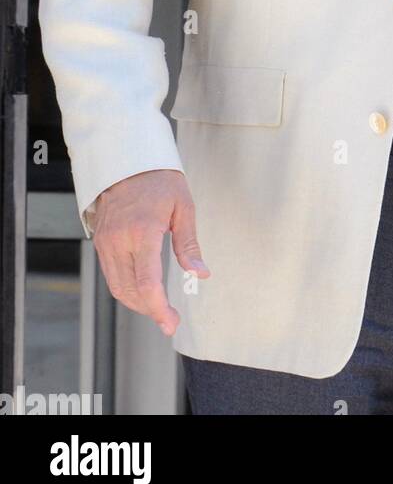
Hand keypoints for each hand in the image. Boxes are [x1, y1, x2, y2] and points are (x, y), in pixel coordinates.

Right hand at [89, 169, 209, 334]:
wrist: (129, 161)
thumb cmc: (161, 181)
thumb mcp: (184, 208)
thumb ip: (189, 245)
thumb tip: (200, 274)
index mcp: (143, 231)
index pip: (147, 282)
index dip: (158, 308)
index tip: (170, 322)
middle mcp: (119, 240)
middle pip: (130, 291)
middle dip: (150, 310)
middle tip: (169, 319)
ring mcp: (106, 242)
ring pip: (117, 288)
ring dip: (137, 303)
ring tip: (158, 308)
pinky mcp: (100, 242)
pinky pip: (111, 275)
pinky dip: (126, 288)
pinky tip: (143, 290)